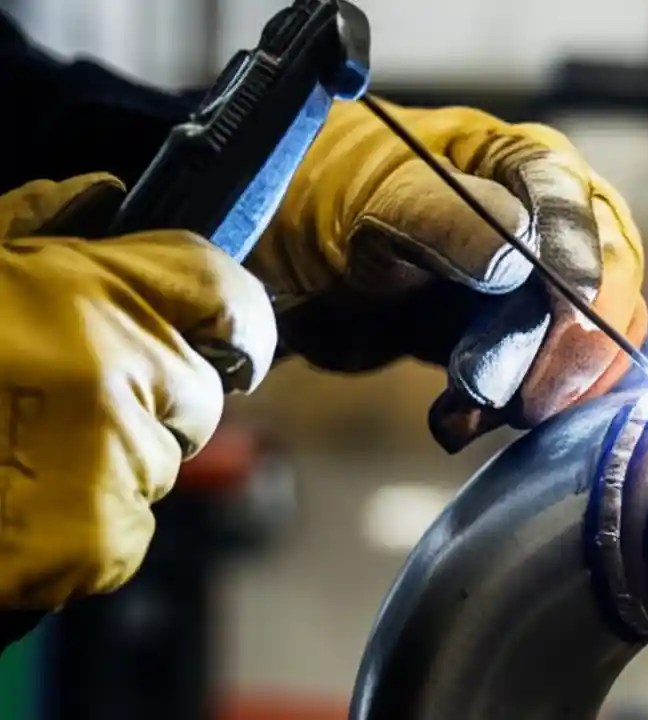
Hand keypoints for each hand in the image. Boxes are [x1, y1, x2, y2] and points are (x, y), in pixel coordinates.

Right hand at [0, 174, 274, 608]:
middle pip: (203, 391)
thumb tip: (96, 194)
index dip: (238, 318)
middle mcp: (112, 364)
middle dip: (159, 406)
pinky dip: (88, 535)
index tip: (236, 341)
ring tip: (24, 462)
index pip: (220, 288)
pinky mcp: (96, 538)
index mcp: (78, 285)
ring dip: (116, 470)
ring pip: (164, 466)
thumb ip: (29, 226)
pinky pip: (129, 535)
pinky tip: (21, 514)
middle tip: (78, 413)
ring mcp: (110, 455)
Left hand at [251, 99, 646, 450]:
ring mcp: (532, 287)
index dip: (582, 266)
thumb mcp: (369, 201)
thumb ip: (441, 220)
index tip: (566, 322)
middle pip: (603, 285)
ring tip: (465, 414)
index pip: (579, 209)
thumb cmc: (317, 200)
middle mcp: (544, 222)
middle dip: (567, 348)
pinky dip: (506, 412)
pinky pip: (544, 383)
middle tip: (522, 399)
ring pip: (586, 344)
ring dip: (538, 390)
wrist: (271, 262)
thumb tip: (516, 259)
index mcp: (518, 163)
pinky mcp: (509, 343)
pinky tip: (455, 421)